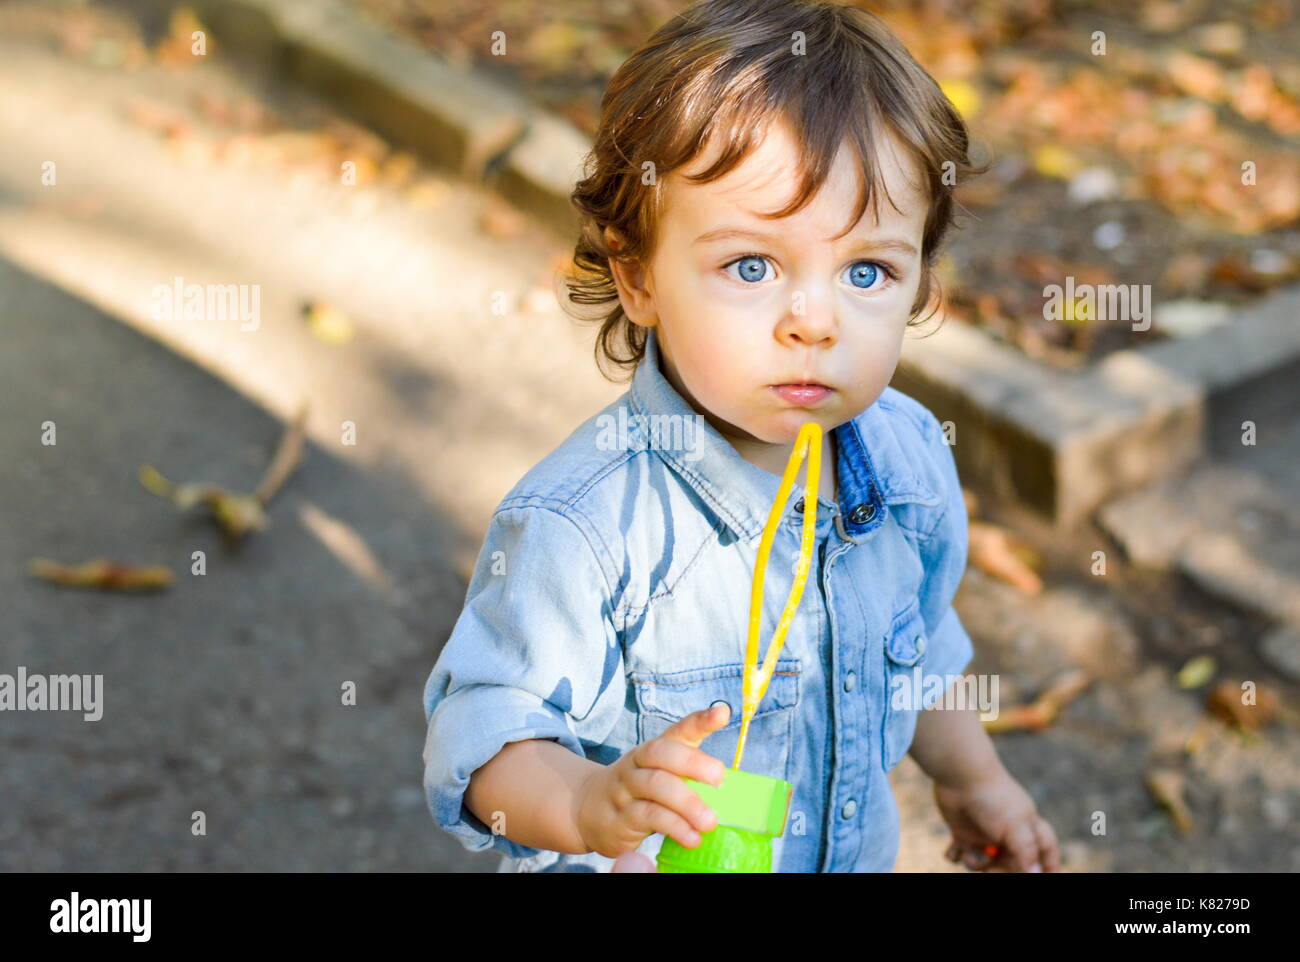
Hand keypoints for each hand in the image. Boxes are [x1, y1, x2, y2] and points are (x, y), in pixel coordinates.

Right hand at [577, 703, 730, 859]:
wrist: (587, 810)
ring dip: (687, 803)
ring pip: (655, 786)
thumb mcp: (660, 777)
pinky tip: (692, 837)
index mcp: (653, 750)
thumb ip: (690, 778)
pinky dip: (674, 827)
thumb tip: (734, 793)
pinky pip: (648, 817)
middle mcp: (637, 763)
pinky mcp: (621, 817)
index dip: (700, 721)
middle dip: (693, 763)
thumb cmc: (639, 794)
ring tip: (710, 821)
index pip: (678, 731)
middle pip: (661, 753)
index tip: (722, 713)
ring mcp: (626, 789)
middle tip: (720, 779)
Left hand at [934, 769, 1059, 871]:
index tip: (1046, 876)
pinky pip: (961, 853)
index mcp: (1028, 829)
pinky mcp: (963, 831)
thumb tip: (1036, 875)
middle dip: (1001, 872)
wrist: (960, 776)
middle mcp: (1008, 833)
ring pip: (986, 863)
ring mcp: (985, 833)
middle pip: (1012, 865)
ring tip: (969, 856)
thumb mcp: (1015, 828)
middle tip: (989, 870)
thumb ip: (1026, 853)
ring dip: (976, 865)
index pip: (1046, 851)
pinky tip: (954, 852)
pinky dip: (957, 856)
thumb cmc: (993, 799)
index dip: (1049, 866)